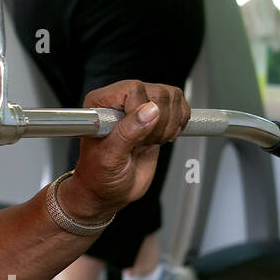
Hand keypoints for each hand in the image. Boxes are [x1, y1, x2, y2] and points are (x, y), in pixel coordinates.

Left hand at [60, 81, 189, 222]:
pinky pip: (180, 105)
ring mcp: (139, 106)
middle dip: (159, 122)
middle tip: (144, 142)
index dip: (142, 111)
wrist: (109, 191)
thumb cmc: (99, 176)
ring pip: (172, 97)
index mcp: (101, 103)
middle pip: (158, 92)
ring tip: (151, 141)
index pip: (134, 88)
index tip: (137, 135)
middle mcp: (120, 100)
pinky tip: (163, 138)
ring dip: (168, 125)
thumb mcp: (110, 158)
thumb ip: (128, 132)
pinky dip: (179, 124)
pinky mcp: (156, 116)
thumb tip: (150, 110)